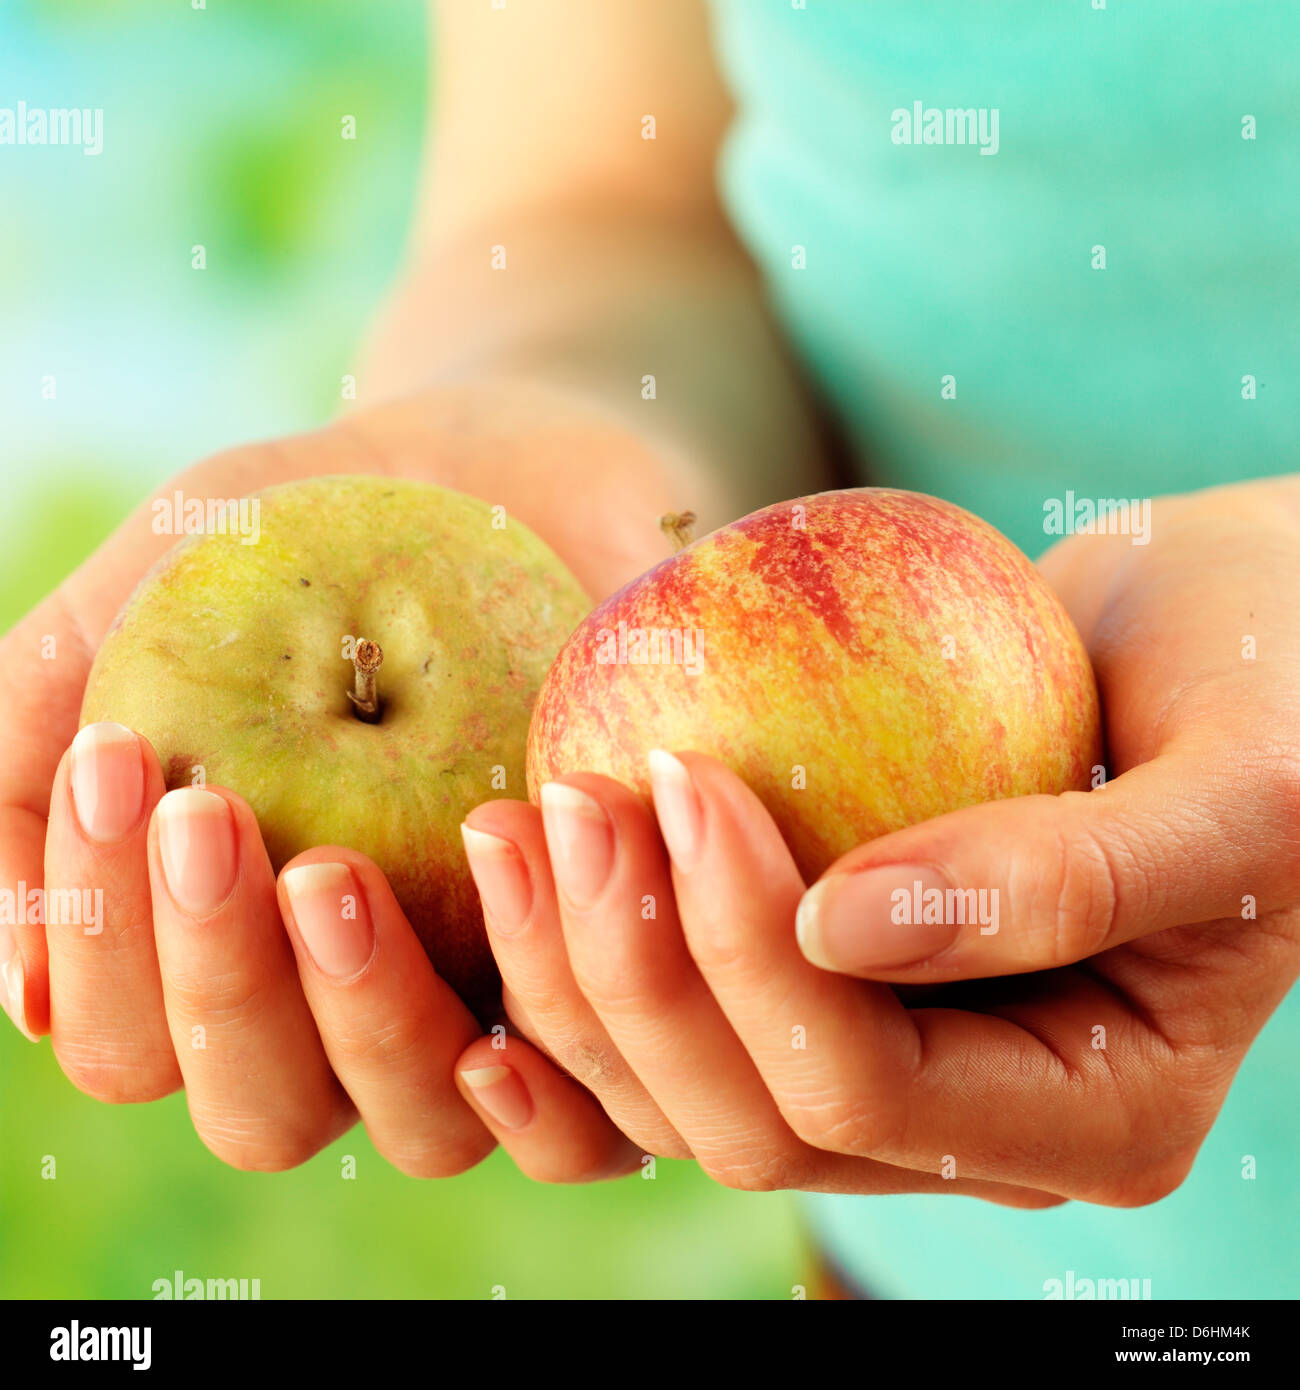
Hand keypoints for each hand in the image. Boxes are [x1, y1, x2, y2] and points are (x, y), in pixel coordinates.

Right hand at [2, 381, 682, 1179]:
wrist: (496, 470)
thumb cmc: (289, 547)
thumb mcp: (128, 613)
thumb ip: (30, 764)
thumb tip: (19, 988)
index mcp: (227, 951)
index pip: (137, 1043)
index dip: (108, 941)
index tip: (126, 757)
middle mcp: (353, 1004)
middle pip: (266, 1110)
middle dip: (224, 985)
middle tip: (218, 819)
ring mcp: (487, 998)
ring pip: (420, 1127)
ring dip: (365, 1017)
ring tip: (338, 868)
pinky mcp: (612, 965)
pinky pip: (592, 1088)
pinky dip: (545, 1055)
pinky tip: (505, 913)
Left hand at [462, 477, 1299, 1201]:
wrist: (1229, 634)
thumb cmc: (1272, 683)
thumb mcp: (1238, 782)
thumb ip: (1079, 877)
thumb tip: (853, 927)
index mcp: (1095, 1111)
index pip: (870, 1091)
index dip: (749, 956)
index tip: (686, 779)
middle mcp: (978, 1122)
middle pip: (750, 1116)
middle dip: (628, 977)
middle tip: (555, 805)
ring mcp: (892, 1060)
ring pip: (686, 1090)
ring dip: (573, 973)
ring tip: (509, 824)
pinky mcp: (823, 985)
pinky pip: (676, 1017)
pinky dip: (579, 962)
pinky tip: (504, 889)